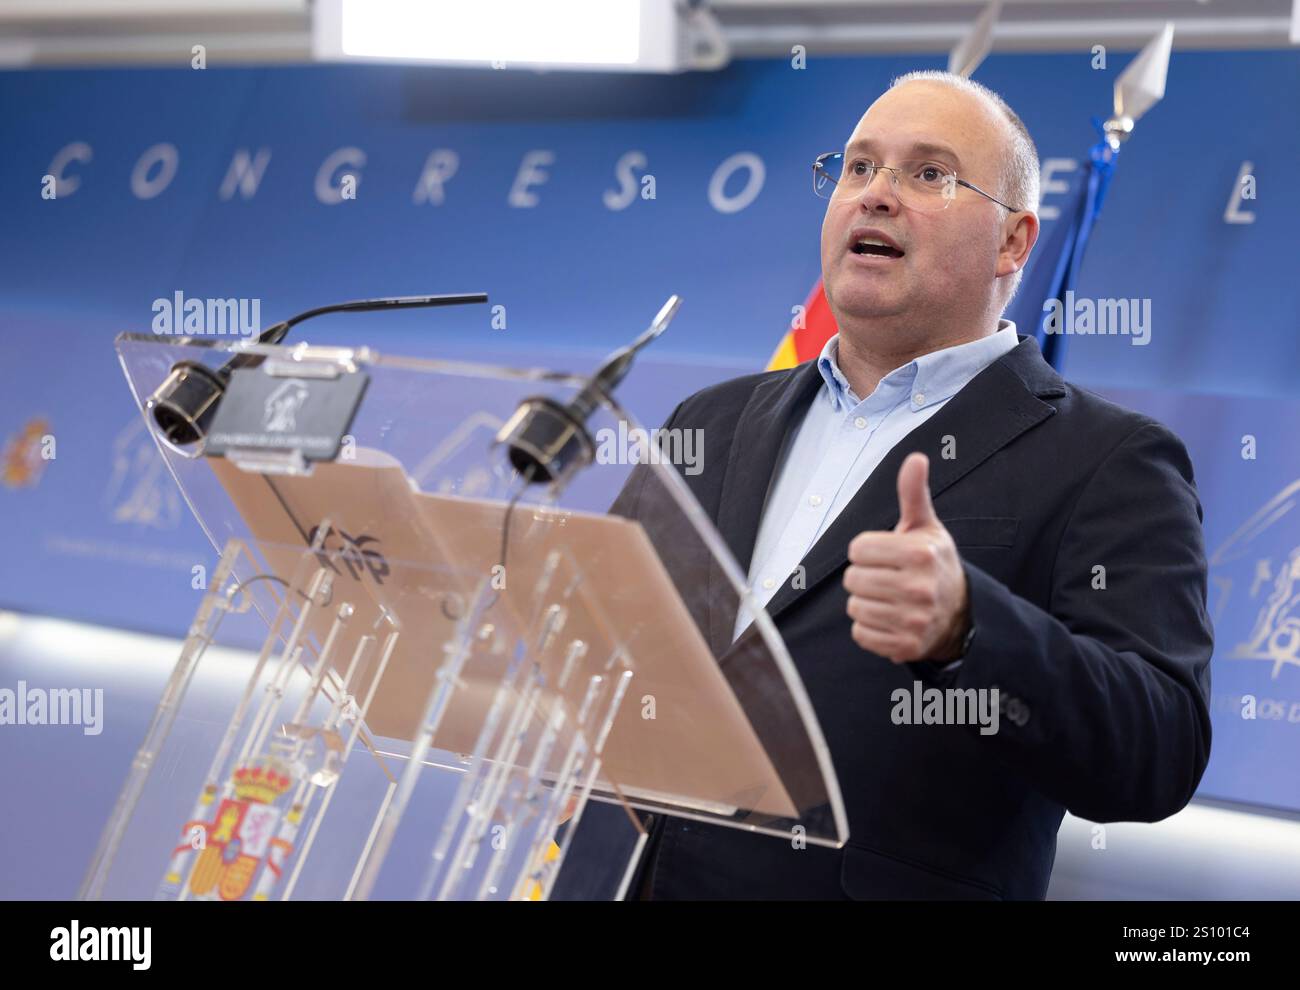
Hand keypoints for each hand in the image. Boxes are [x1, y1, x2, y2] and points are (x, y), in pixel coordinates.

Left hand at [843, 452, 969, 662]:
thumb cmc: (934, 564)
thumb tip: (915, 458)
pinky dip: (869, 628)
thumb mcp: (926, 527)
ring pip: (854, 607)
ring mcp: (913, 620)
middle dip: (865, 576)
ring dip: (865, 602)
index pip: (857, 549)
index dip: (867, 551)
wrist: (961, 613)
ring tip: (889, 598)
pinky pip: (861, 634)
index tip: (885, 555)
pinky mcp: (905, 646)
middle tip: (887, 577)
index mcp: (920, 554)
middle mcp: (919, 588)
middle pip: (852, 579)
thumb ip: (913, 493)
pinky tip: (889, 618)